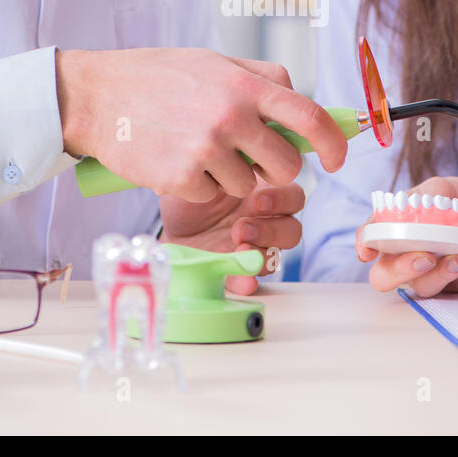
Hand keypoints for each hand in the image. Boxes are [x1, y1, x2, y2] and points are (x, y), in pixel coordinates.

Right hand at [55, 48, 347, 201]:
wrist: (98, 95)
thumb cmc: (158, 76)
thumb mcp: (215, 62)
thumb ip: (262, 80)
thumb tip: (303, 105)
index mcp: (245, 85)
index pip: (310, 117)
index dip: (333, 143)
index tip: (336, 159)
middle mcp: (232, 116)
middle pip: (287, 165)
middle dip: (276, 169)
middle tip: (250, 157)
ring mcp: (207, 149)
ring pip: (248, 185)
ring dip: (230, 176)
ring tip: (198, 148)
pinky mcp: (182, 178)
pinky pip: (212, 195)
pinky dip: (198, 185)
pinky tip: (176, 159)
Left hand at [159, 181, 302, 294]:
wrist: (165, 226)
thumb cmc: (188, 195)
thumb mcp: (200, 178)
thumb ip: (219, 176)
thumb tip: (228, 174)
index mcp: (263, 193)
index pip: (292, 196)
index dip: (282, 199)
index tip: (257, 201)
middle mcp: (264, 222)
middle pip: (291, 229)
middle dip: (271, 230)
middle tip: (241, 229)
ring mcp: (252, 249)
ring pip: (276, 255)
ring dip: (260, 255)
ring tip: (236, 249)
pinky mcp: (236, 271)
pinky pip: (250, 281)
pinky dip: (247, 282)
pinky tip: (242, 280)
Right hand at [354, 176, 457, 296]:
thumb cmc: (453, 200)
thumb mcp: (445, 188)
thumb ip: (436, 190)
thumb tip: (433, 201)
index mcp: (393, 230)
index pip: (369, 238)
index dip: (364, 245)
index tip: (368, 251)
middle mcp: (403, 257)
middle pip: (384, 277)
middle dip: (400, 271)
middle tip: (424, 257)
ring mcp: (427, 274)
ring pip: (421, 287)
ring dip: (438, 275)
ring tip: (457, 260)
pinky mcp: (452, 284)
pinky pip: (453, 286)